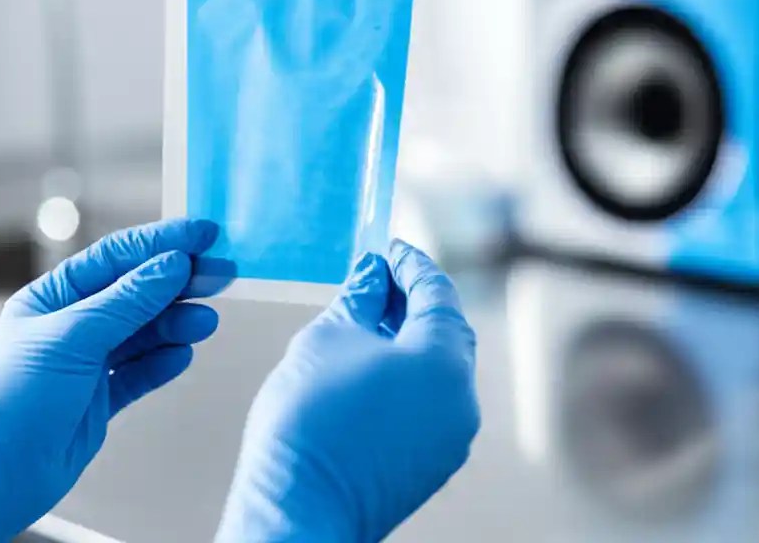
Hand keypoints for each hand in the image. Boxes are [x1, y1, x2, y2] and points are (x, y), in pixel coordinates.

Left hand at [0, 219, 220, 542]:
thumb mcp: (74, 335)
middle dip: (178, 283)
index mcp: (52, 298)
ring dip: (176, 323)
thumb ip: (128, 300)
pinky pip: (140, 371)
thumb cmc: (12, 399)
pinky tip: (183, 354)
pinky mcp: (99, 399)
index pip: (115, 257)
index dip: (160, 242)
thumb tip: (171, 265)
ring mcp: (86, 363)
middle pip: (136, 293)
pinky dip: (163, 361)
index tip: (202, 234)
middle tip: (220, 275)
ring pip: (144, 333)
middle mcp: (70, 326)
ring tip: (205, 321)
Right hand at [216, 241, 480, 542]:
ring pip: (439, 371)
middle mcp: (461, 398)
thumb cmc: (309, 421)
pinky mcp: (432, 464)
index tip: (386, 248)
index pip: (438, 292)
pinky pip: (430, 405)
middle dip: (412, 302)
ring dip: (409, 341)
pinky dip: (408, 380)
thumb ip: (359, 300)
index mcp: (445, 360)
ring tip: (365, 324)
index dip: (410, 264)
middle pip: (446, 331)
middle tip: (375, 282)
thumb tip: (371, 276)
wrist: (297, 510)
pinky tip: (369, 371)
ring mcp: (452, 437)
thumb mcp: (328, 339)